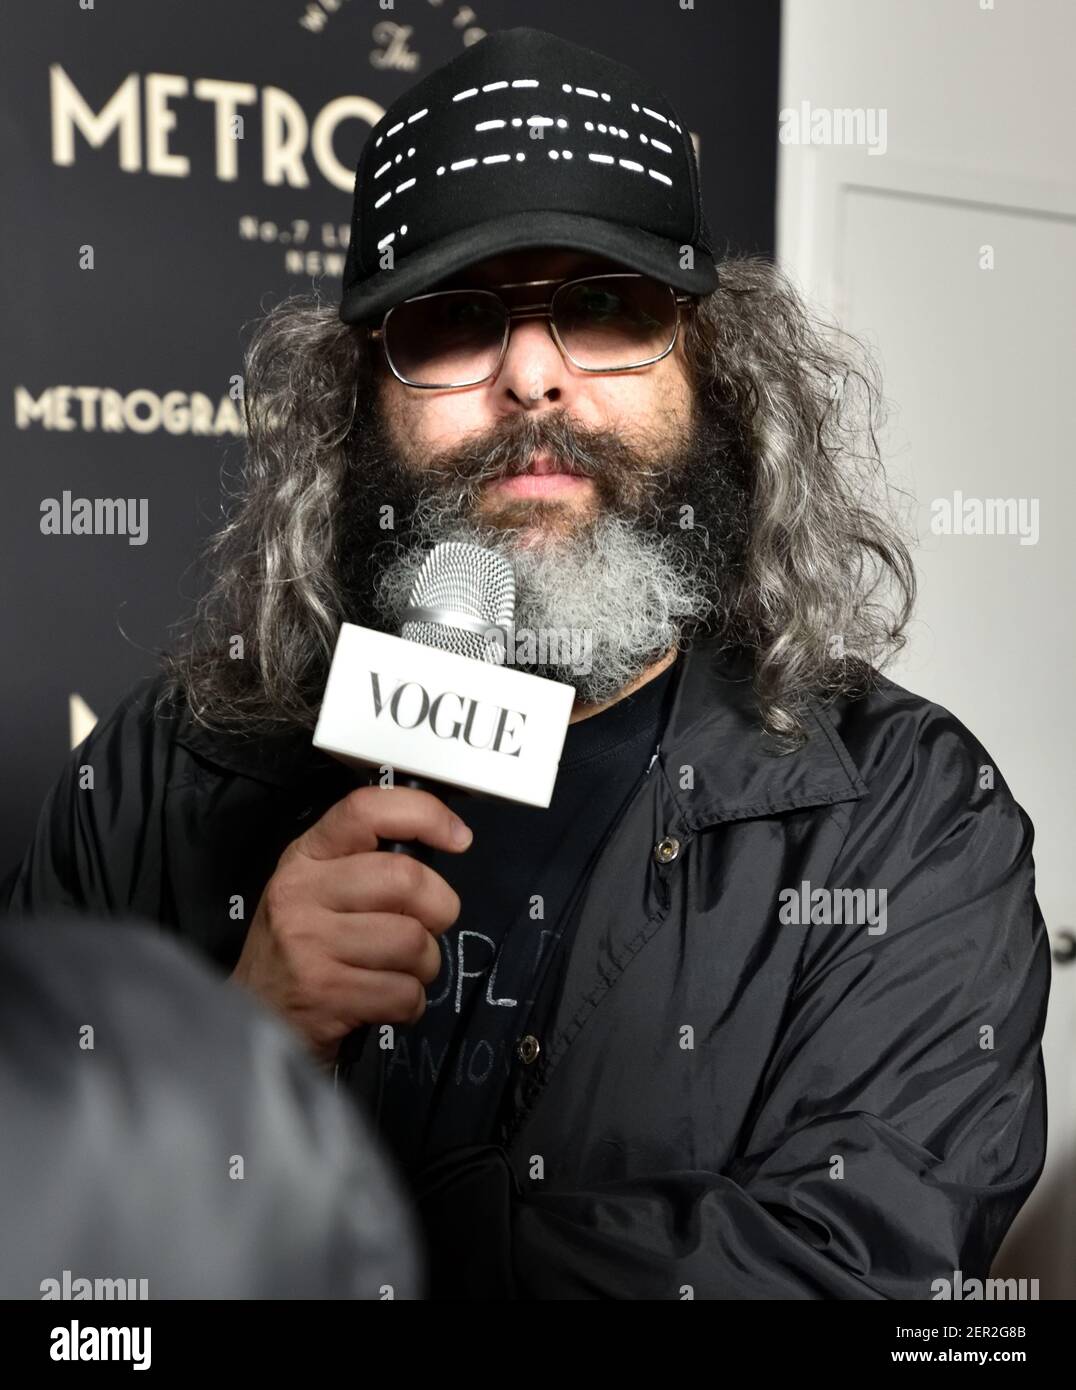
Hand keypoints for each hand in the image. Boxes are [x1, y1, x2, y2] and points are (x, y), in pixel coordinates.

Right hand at [229, 784, 472, 1062]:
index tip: (458, 837)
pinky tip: (385, 1001)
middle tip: (428, 926)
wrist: (254, 1019)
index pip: (367, 811)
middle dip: (439, 908)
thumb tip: (443, 841)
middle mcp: (302, 893)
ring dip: (424, 964)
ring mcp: (309, 944)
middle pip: (406, 880)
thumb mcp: (318, 891)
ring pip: (412, 941)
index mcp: (306, 857)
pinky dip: (410, 1003)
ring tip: (399, 970)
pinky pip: (403, 992)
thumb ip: (368, 863)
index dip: (424, 815)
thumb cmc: (301, 950)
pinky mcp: (323, 993)